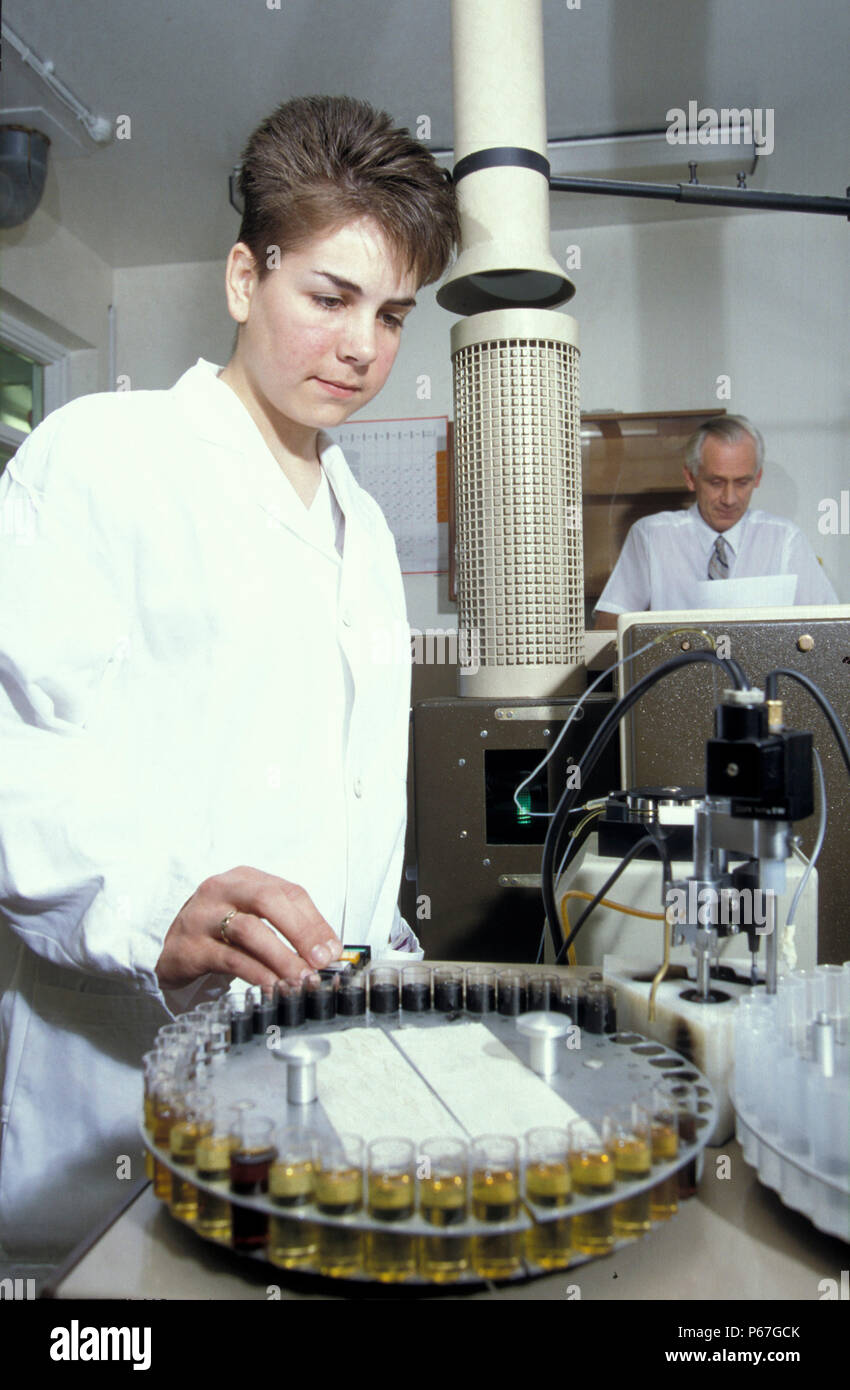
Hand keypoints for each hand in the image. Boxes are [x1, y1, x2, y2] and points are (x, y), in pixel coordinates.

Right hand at [155, 865, 341, 990]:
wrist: (173, 951)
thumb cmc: (222, 934)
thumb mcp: (255, 921)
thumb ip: (289, 930)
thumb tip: (328, 952)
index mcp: (245, 878)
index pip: (289, 892)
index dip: (315, 922)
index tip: (332, 950)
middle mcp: (221, 890)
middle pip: (267, 900)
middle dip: (300, 932)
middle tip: (319, 962)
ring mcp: (201, 916)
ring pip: (248, 930)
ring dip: (280, 957)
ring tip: (300, 980)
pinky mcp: (189, 947)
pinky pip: (229, 959)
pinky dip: (256, 974)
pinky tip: (272, 987)